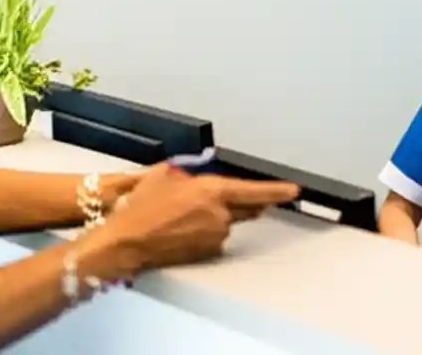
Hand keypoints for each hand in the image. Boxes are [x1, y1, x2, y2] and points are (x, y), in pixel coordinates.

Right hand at [89, 166, 298, 269]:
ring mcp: (214, 236)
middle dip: (238, 202)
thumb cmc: (143, 206)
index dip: (277, 191)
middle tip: (210, 199)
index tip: (294, 190)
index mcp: (212, 192)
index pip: (254, 192)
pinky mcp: (207, 252)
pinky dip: (204, 230)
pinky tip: (180, 228)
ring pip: (226, 222)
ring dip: (214, 216)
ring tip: (180, 215)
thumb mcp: (166, 174)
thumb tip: (202, 170)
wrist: (128, 240)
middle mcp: (219, 216)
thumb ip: (191, 170)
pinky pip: (214, 236)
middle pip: (243, 208)